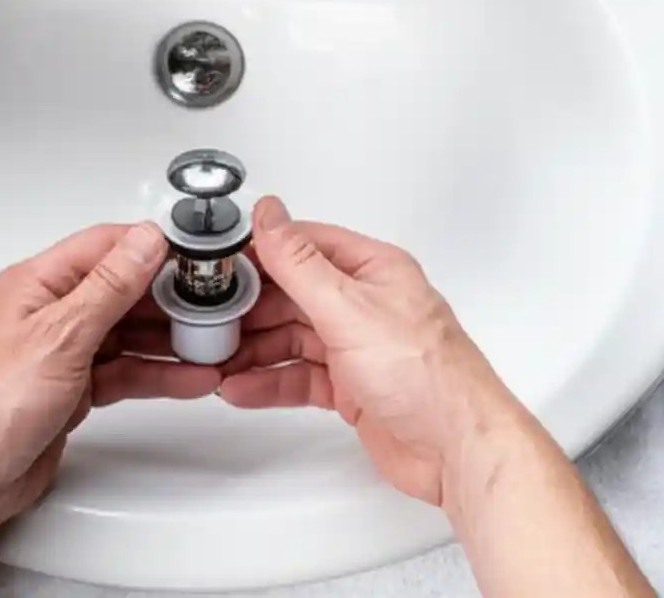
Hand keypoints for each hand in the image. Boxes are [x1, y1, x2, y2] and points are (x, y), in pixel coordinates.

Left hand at [0, 222, 219, 538]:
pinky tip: (189, 378)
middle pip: (122, 290)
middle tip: (216, 304)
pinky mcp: (72, 391)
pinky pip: (124, 372)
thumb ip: (109, 287)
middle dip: (169, 297)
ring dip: (170, 340)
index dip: (152, 247)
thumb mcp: (60, 335)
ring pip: (128, 334)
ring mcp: (61, 353)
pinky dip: (157, 375)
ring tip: (213, 343)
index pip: (105, 246)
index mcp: (37, 284)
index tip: (195, 255)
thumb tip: (144, 240)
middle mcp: (49, 313)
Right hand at [220, 197, 515, 506]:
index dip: (259, 252)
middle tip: (207, 319)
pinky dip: (269, 382)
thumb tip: (270, 214)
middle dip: (248, 308)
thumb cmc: (427, 376)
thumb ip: (301, 263)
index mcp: (372, 270)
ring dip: (252, 349)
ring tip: (215, 359)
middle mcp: (365, 304)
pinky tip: (240, 388)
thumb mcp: (349, 309)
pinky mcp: (352, 387)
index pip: (304, 245)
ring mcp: (358, 346)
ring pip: (291, 338)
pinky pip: (299, 376)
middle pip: (292, 294)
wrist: (457, 448)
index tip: (218, 263)